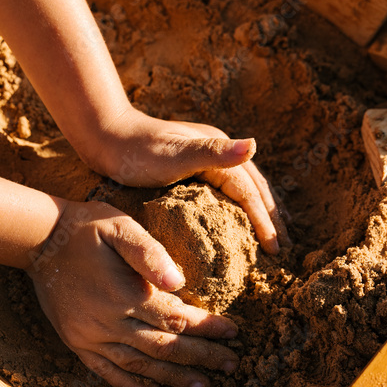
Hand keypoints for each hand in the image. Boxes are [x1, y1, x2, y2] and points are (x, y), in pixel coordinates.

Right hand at [28, 200, 240, 386]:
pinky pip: (106, 371)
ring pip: (139, 365)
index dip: (207, 328)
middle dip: (201, 358)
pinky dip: (130, 385)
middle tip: (231, 365)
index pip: (177, 318)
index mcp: (125, 294)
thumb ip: (149, 252)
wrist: (38, 240)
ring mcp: (90, 336)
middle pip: (164, 347)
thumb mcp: (119, 226)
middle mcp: (109, 321)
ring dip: (172, 378)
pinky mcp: (76, 343)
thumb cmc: (86, 228)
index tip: (234, 333)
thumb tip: (179, 281)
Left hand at [84, 108, 286, 253]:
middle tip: (283, 248)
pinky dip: (238, 207)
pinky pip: (224, 190)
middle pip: (253, 187)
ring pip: (242, 187)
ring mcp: (205, 157)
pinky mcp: (191, 166)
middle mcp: (216, 150)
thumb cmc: (134, 152)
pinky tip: (234, 222)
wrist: (103, 135)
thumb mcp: (174, 155)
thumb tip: (254, 145)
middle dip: (270, 217)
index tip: (275, 250)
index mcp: (217, 149)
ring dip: (259, 211)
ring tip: (270, 235)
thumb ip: (213, 152)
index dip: (265, 220)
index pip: (250, 191)